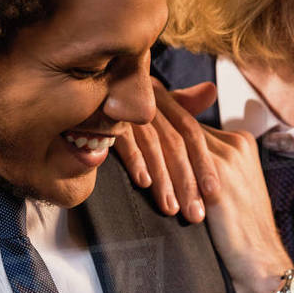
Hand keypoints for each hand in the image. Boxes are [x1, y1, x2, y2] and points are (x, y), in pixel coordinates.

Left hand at [115, 81, 291, 292]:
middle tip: (121, 117)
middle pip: (185, 125)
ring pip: (179, 140)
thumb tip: (175, 162)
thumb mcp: (226, 191)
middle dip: (152, 120)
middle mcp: (236, 144)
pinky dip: (153, 159)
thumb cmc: (240, 232)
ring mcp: (229, 157)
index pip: (194, 126)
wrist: (260, 259)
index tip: (139, 119)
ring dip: (148, 136)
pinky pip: (178, 161)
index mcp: (241, 143)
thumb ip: (206, 169)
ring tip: (119, 134)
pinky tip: (129, 158)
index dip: (165, 121)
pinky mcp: (220, 175)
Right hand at [116, 79, 220, 222]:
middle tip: (196, 214)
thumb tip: (211, 90)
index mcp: (162, 97)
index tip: (214, 191)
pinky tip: (144, 182)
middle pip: (176, 144)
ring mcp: (126, 105)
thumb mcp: (151, 95)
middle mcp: (148, 100)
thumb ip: (183, 100)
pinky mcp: (103, 112)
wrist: (79, 78)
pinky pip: (122, 137)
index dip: (204, 161)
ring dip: (163, 178)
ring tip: (171, 208)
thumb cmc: (118, 92)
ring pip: (153, 144)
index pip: (190, 132)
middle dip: (187, 181)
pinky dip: (134, 158)